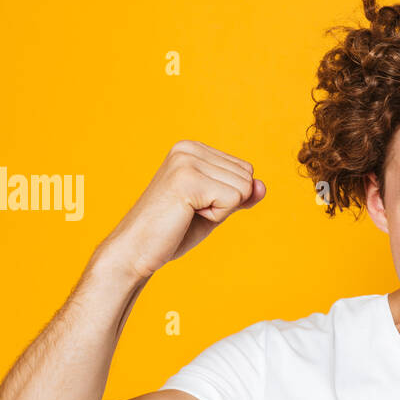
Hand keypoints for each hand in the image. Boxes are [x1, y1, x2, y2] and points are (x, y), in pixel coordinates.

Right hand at [99, 140, 264, 279]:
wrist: (137, 250)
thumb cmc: (173, 230)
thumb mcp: (215, 209)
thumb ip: (240, 195)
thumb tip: (263, 186)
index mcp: (193, 148)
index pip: (245, 171)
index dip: (229, 198)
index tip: (196, 205)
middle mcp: (189, 148)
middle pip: (247, 177)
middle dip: (226, 203)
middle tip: (191, 212)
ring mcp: (186, 161)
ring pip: (243, 188)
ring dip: (220, 211)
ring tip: (187, 213)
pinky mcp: (187, 179)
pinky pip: (232, 200)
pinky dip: (215, 217)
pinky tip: (186, 216)